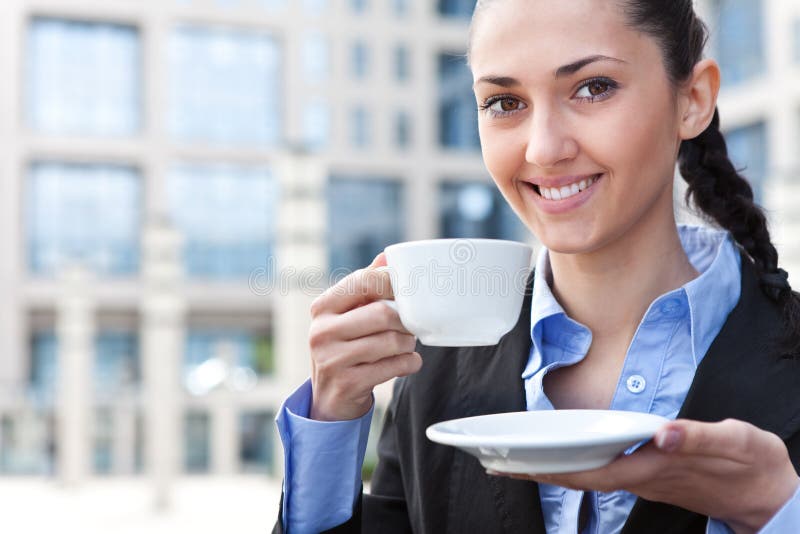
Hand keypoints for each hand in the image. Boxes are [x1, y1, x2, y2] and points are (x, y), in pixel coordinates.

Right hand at [308, 253, 421, 421]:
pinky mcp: (348, 383)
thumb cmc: (344, 348)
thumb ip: (366, 286)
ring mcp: (332, 359)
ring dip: (408, 343)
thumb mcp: (347, 316)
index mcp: (322, 308)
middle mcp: (322, 332)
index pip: (363, 282)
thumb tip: (387, 256)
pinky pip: (394, 366)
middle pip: (382, 313)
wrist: (329, 398)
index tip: (407, 291)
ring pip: (391, 341)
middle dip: (404, 320)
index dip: (392, 282)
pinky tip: (407, 362)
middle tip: (411, 325)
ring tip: (406, 344)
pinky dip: (409, 363)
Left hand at [490, 419, 798, 533]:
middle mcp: (641, 478)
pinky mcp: (647, 475)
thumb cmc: (752, 465)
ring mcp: (642, 480)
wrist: (768, 493)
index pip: (595, 471)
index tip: (521, 465)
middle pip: (580, 478)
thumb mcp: (734, 444)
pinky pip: (600, 472)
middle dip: (537, 473)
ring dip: (550, 470)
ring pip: (587, 476)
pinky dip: (573, 465)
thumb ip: (696, 438)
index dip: (555, 469)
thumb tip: (661, 433)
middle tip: (496, 465)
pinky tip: (557, 459)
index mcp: (655, 468)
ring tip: (512, 462)